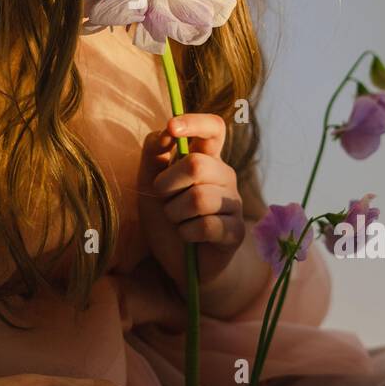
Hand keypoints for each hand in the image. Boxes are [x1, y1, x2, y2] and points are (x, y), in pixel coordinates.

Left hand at [137, 113, 246, 292]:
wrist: (179, 263)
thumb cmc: (165, 218)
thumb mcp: (149, 183)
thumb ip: (154, 153)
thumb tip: (166, 130)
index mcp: (206, 159)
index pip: (214, 128)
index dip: (195, 122)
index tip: (172, 127)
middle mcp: (224, 176)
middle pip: (198, 164)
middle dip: (168, 184)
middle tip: (164, 200)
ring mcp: (233, 203)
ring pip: (199, 198)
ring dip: (175, 213)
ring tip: (176, 221)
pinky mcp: (235, 232)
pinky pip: (206, 226)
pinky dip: (186, 233)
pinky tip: (187, 237)